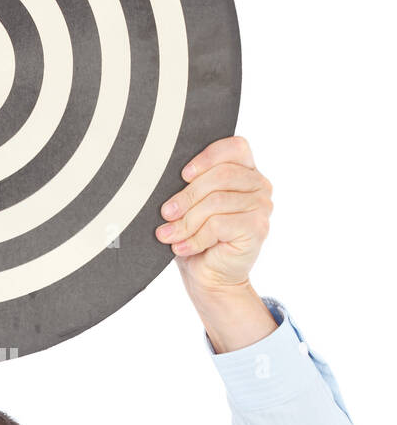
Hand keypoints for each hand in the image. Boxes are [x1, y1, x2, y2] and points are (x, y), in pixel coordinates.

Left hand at [154, 135, 272, 292]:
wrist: (210, 277)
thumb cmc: (198, 237)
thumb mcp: (191, 206)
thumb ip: (189, 186)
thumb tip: (162, 178)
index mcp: (246, 171)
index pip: (234, 147)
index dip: (207, 157)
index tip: (183, 175)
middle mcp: (259, 185)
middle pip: (221, 175)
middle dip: (187, 195)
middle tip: (166, 213)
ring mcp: (262, 206)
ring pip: (216, 202)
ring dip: (186, 221)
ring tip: (168, 235)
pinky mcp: (258, 228)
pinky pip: (219, 224)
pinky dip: (195, 237)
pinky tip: (182, 247)